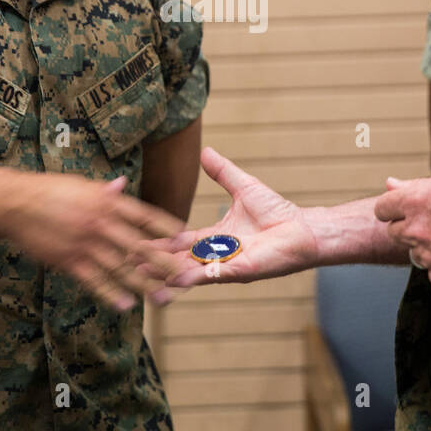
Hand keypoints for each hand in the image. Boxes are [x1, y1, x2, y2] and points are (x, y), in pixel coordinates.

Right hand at [1, 173, 184, 310]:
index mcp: (106, 201)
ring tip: (163, 299)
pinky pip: (95, 281)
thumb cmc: (49, 191)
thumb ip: (103, 191)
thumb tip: (122, 184)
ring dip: (144, 286)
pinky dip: (111, 294)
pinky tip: (127, 305)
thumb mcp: (80, 185)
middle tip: (185, 276)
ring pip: (121, 268)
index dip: (167, 228)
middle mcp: (100, 223)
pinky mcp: (69, 261)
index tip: (186, 237)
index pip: (145, 216)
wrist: (15, 203)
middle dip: (164, 263)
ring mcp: (85, 244)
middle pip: (139, 246)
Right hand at [144, 147, 318, 299]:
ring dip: (166, 274)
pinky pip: (213, 275)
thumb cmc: (278, 212)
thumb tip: (205, 151)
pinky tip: (175, 278)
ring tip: (142, 277)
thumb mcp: (243, 187)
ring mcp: (226, 265)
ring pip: (190, 272)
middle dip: (153, 261)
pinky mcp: (240, 271)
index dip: (156, 241)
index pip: (178, 241)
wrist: (304, 229)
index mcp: (214, 238)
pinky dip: (194, 277)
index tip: (133, 240)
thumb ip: (222, 172)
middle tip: (126, 261)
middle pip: (178, 260)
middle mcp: (216, 255)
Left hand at [375, 173, 430, 298]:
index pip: (382, 209)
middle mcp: (418, 230)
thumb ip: (415, 187)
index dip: (396, 210)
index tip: (411, 212)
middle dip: (413, 231)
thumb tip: (388, 184)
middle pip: (396, 234)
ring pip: (418, 257)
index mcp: (416, 202)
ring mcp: (430, 259)